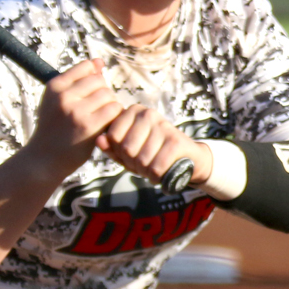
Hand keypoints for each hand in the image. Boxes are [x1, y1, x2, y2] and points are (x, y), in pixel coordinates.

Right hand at [24, 60, 124, 175]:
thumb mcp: (56, 100)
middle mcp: (64, 96)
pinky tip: (106, 124)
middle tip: (97, 108)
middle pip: (99, 81)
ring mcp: (76, 111)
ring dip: (110, 105)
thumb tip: (99, 62)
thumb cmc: (54, 127)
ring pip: (108, 95)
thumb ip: (77, 80)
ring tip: (101, 116)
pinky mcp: (88, 126)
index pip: (86, 66)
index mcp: (54, 86)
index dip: (93, 78)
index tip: (90, 93)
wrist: (44, 158)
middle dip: (103, 92)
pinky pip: (113, 109)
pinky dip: (114, 116)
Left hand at [95, 104, 212, 186]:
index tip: (131, 156)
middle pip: (126, 149)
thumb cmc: (153, 154)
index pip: (113, 137)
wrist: (189, 159)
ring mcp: (162, 125)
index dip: (119, 153)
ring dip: (146, 172)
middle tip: (144, 165)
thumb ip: (111, 147)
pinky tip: (162, 173)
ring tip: (154, 168)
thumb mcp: (128, 152)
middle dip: (134, 164)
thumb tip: (99, 140)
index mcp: (133, 111)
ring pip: (141, 160)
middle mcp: (148, 113)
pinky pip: (156, 166)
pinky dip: (157, 176)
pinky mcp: (175, 141)